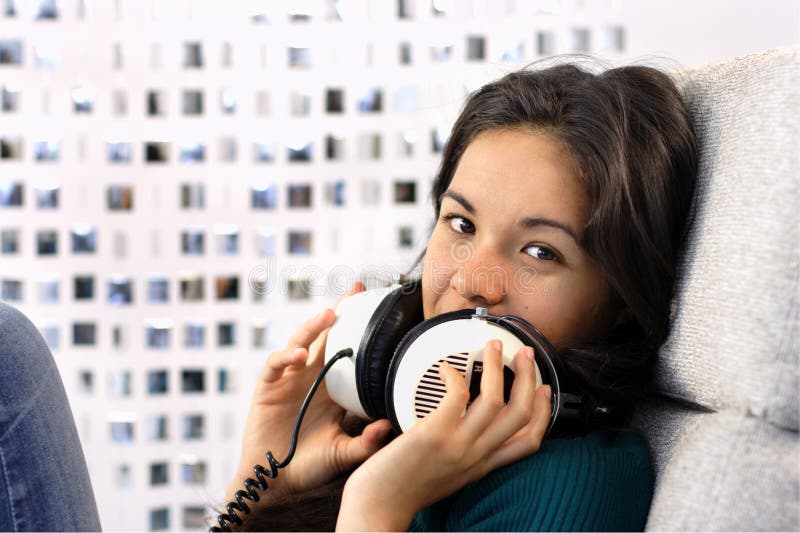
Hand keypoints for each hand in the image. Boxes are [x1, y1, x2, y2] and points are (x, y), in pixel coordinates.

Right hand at [226, 282, 392, 506]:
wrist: (274, 482)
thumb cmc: (308, 466)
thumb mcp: (342, 454)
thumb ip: (366, 443)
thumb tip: (389, 425)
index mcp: (333, 389)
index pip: (349, 353)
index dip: (361, 331)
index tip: (382, 312)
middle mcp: (312, 378)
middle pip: (326, 337)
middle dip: (340, 312)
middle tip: (356, 290)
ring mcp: (289, 379)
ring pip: (300, 342)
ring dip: (313, 327)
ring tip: (330, 315)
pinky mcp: (267, 387)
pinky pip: (276, 364)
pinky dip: (286, 356)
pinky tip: (300, 356)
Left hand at [337, 339, 551, 530]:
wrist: (378, 508)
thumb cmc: (403, 488)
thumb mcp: (448, 474)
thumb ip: (463, 452)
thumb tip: (467, 422)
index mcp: (483, 466)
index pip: (530, 441)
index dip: (544, 411)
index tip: (544, 388)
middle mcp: (477, 457)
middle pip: (520, 415)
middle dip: (529, 378)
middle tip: (525, 353)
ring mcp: (458, 446)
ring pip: (495, 401)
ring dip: (497, 367)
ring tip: (492, 347)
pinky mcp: (435, 434)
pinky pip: (457, 395)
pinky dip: (455, 375)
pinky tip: (446, 369)